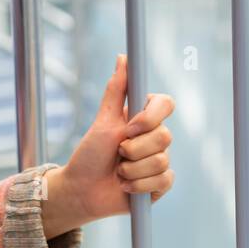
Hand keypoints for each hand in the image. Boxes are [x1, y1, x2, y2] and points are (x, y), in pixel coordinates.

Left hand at [41, 54, 174, 237]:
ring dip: (131, 169)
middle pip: (165, 136)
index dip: (150, 117)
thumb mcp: (103, 119)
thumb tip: (123, 57)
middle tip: (116, 154)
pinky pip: (163, 180)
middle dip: (133, 149)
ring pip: (161, 161)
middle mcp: (155, 137)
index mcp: (144, 118)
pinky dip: (138, 185)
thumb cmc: (89, 153)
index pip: (166, 104)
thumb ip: (117, 89)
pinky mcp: (160, 183)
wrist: (82, 190)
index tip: (129, 127)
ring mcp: (159, 160)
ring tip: (118, 172)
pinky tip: (125, 186)